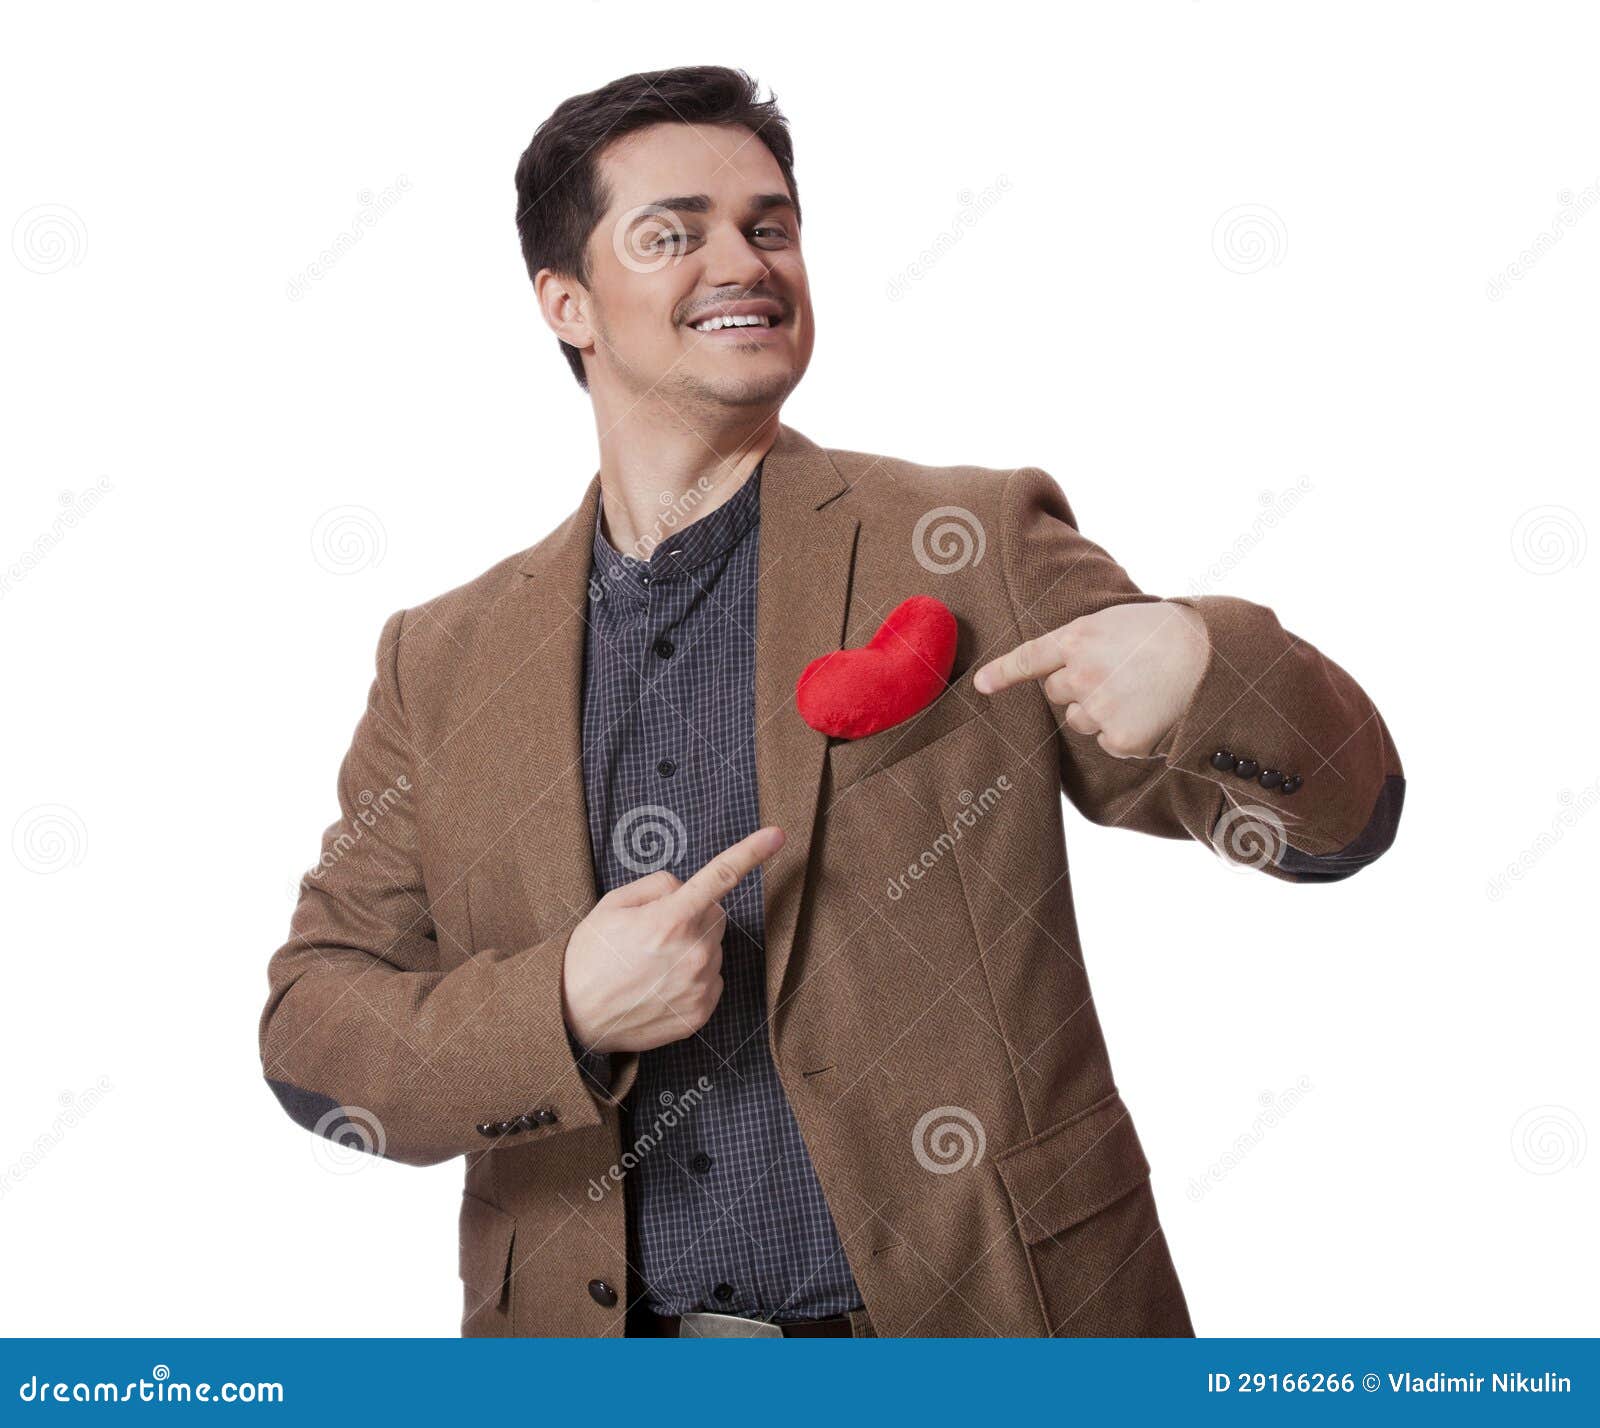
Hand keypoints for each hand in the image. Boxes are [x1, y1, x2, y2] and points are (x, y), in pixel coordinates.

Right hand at [561, 825, 784, 1053]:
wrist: (574, 1018)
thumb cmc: (591, 956)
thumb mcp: (612, 905)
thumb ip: (658, 885)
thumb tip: (686, 888)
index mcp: (670, 919)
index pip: (720, 877)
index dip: (751, 852)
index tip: (777, 835)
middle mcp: (693, 952)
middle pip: (716, 916)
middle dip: (695, 916)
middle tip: (656, 933)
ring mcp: (699, 985)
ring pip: (714, 949)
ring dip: (694, 948)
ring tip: (653, 964)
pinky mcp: (700, 1012)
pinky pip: (712, 979)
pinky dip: (694, 977)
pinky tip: (661, 985)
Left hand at [972, 601, 1208, 757]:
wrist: (1216, 658)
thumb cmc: (1172, 632)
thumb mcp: (1120, 621)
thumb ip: (1086, 642)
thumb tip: (1067, 666)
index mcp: (1079, 637)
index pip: (1030, 658)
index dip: (1003, 672)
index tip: (980, 685)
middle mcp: (1080, 673)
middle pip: (1056, 691)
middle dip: (1076, 686)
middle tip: (1118, 672)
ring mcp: (1099, 708)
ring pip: (1081, 719)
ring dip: (1100, 711)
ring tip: (1142, 690)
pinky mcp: (1120, 738)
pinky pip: (1110, 741)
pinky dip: (1128, 733)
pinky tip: (1153, 711)